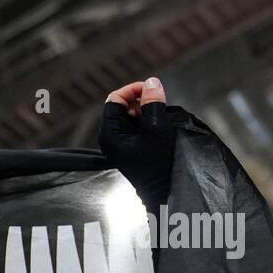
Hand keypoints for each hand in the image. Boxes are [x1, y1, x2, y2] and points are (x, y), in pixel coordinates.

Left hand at [98, 77, 174, 210]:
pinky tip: (158, 127)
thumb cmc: (157, 164)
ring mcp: (119, 142)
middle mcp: (110, 137)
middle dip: (140, 100)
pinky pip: (136, 126)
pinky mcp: (129, 147)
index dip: (132, 90)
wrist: (162, 190)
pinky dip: (147, 121)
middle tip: (158, 104)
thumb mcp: (157, 129)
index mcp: (110, 133)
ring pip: (130, 115)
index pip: (114, 100)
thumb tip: (152, 82)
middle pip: (121, 106)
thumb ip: (153, 103)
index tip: (151, 89)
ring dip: (146, 111)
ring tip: (159, 119)